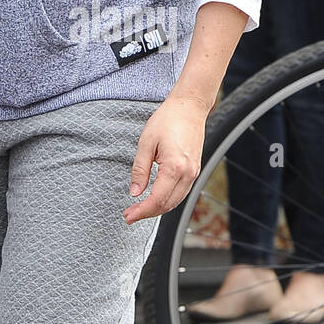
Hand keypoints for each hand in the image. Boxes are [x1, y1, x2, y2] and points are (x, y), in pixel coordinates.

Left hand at [124, 96, 205, 223]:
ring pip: (176, 201)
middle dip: (147, 213)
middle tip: (129, 215)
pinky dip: (168, 200)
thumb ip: (140, 170)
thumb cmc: (167, 120)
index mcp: (175, 167)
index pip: (157, 199)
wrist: (189, 108)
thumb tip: (135, 192)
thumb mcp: (146, 143)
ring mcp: (194, 173)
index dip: (141, 211)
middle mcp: (188, 174)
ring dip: (158, 209)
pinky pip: (182, 193)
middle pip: (167, 205)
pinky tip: (156, 199)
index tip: (128, 216)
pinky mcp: (195, 170)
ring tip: (139, 209)